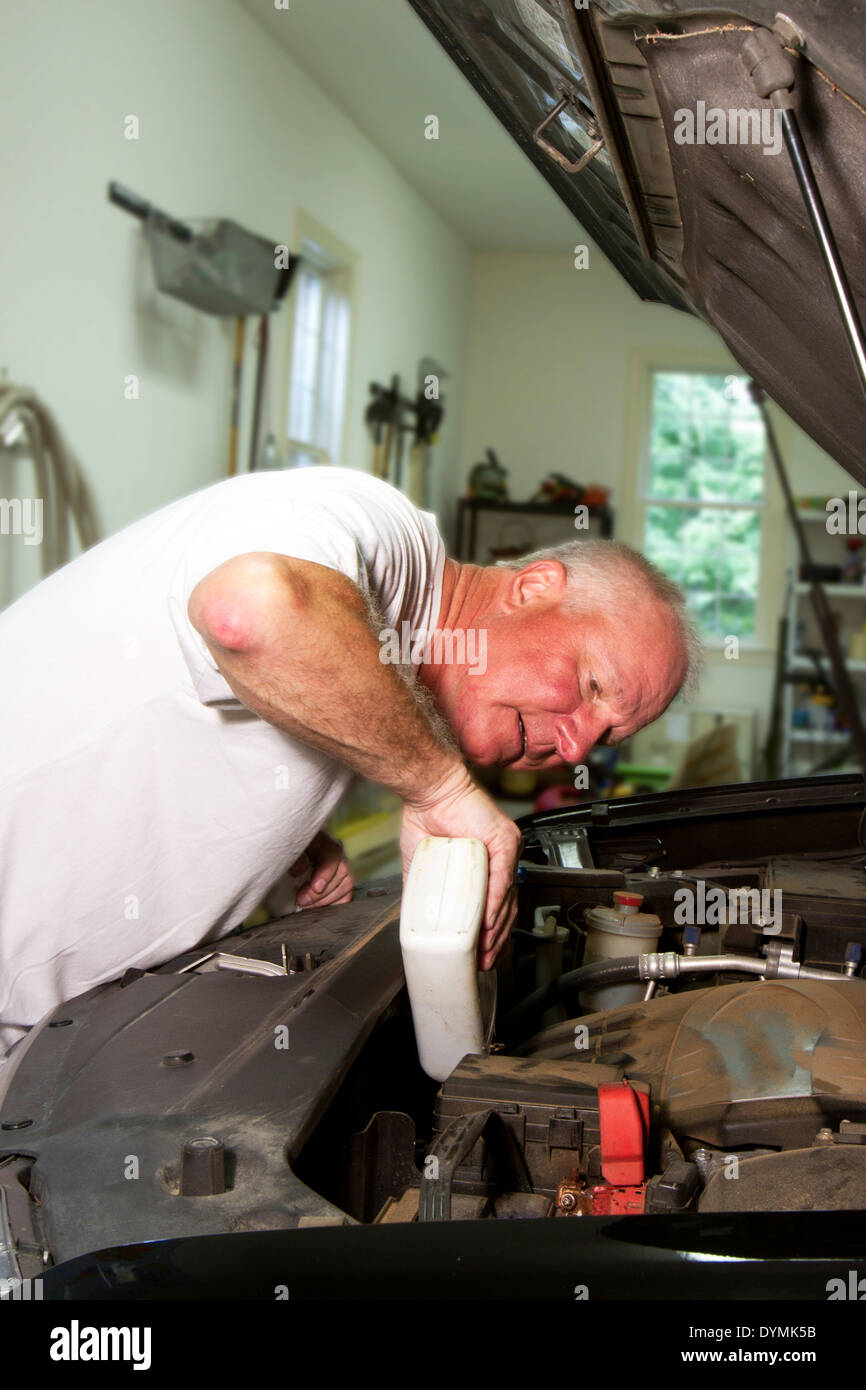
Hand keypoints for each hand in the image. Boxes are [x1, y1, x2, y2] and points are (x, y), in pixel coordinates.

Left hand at [292, 831, 353, 908]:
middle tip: (303, 900)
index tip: (316, 888)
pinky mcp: (341, 881)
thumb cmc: (286, 855)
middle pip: (343, 871)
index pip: (333, 854)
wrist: (287, 859)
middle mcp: (335, 852)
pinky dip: (333, 904)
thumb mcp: (285, 852)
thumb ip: (294, 858)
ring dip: (326, 900)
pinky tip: (317, 906)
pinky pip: (346, 895)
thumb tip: (302, 868)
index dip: (326, 873)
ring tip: (307, 905)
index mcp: (322, 840)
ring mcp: (340, 867)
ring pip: (347, 884)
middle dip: (322, 892)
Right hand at [401, 765, 520, 970]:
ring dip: (497, 928)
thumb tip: (415, 918)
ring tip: (484, 949)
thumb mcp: (422, 865)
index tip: (484, 958)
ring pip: (509, 896)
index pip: (499, 908)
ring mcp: (507, 849)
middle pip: (509, 908)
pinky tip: (488, 921)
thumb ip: (423, 890)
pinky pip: (504, 877)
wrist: (428, 791)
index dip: (493, 936)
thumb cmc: (427, 819)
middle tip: (484, 962)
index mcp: (488, 866)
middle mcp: (503, 859)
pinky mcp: (505, 840)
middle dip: (497, 940)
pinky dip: (496, 902)